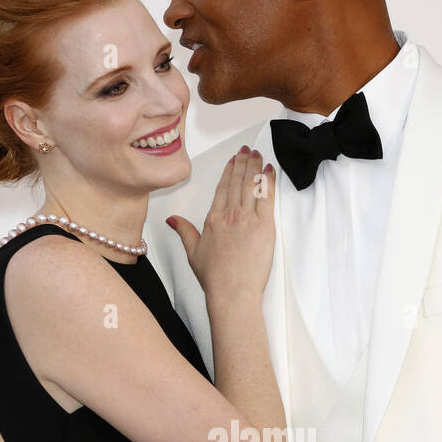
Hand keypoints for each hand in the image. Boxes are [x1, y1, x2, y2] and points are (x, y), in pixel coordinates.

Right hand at [166, 146, 275, 302]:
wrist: (232, 292)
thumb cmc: (215, 278)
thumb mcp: (193, 253)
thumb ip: (185, 232)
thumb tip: (172, 220)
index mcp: (213, 219)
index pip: (222, 188)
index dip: (228, 172)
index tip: (233, 160)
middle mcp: (230, 214)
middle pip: (237, 182)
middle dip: (243, 163)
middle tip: (247, 150)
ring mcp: (247, 218)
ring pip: (251, 185)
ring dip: (255, 167)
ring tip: (258, 155)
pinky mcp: (264, 225)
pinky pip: (267, 196)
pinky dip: (269, 181)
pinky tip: (270, 170)